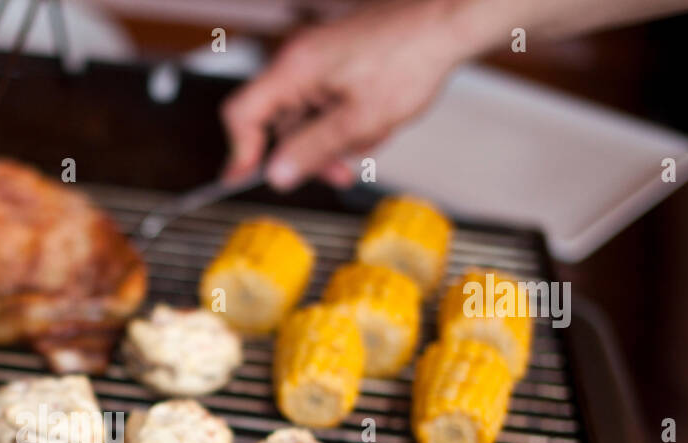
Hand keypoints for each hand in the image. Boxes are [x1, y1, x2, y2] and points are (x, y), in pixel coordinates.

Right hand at [221, 0, 470, 189]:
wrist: (447, 19)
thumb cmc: (410, 56)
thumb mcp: (360, 120)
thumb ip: (312, 150)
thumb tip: (276, 176)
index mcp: (294, 69)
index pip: (242, 114)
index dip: (240, 150)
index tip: (243, 178)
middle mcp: (299, 60)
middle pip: (281, 122)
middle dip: (311, 151)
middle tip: (341, 173)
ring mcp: (318, 59)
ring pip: (309, 117)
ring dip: (337, 137)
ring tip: (377, 132)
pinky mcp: (337, 61)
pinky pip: (328, 102)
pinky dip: (349, 119)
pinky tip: (380, 118)